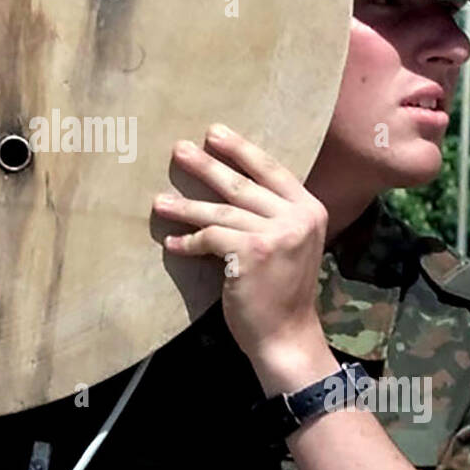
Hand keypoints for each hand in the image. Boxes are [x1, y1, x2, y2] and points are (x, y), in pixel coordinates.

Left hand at [152, 124, 336, 391]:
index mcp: (310, 209)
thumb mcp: (291, 244)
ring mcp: (276, 235)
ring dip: (185, 207)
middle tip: (178, 149)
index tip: (214, 133)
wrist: (287, 336)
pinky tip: (173, 244)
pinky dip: (188, 242)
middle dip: (206, 166)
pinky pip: (210, 238)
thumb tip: (231, 185)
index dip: (241, 150)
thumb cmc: (282, 292)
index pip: (272, 170)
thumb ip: (274, 215)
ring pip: (220, 212)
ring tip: (159, 203)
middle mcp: (298, 217)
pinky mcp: (251, 254)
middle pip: (242, 184)